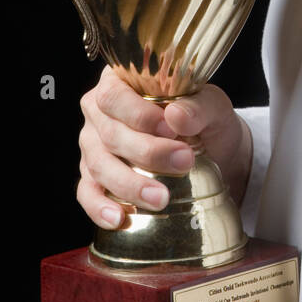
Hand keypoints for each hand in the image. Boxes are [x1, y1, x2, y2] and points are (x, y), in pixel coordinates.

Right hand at [77, 65, 252, 228]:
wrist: (211, 151)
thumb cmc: (204, 120)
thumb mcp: (212, 106)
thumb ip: (199, 106)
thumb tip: (176, 116)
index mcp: (121, 83)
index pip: (114, 96)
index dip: (138, 115)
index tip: (170, 130)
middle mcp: (100, 114)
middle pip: (109, 134)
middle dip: (146, 153)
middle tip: (183, 162)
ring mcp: (93, 146)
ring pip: (99, 166)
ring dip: (129, 184)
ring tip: (161, 198)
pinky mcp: (94, 178)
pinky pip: (88, 194)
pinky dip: (100, 208)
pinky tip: (119, 218)